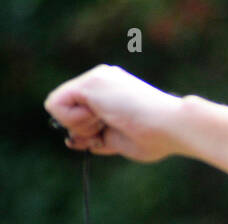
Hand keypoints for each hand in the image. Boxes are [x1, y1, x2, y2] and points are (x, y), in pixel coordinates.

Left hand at [43, 64, 183, 161]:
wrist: (172, 126)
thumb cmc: (157, 137)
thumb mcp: (119, 141)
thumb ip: (96, 138)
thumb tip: (70, 141)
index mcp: (112, 92)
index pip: (79, 109)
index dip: (83, 129)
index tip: (99, 139)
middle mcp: (101, 80)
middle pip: (67, 107)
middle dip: (81, 128)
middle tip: (106, 131)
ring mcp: (95, 79)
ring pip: (59, 105)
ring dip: (80, 125)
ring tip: (109, 123)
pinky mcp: (88, 84)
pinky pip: (56, 105)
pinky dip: (73, 120)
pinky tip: (100, 118)